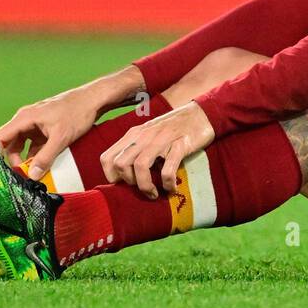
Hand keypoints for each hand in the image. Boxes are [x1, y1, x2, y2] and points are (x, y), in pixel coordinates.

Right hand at [0, 66, 143, 179]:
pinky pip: (34, 144)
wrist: (94, 99)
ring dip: (25, 159)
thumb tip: (32, 176)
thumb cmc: (77, 113)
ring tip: (32, 174)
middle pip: (9, 143)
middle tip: (20, 177)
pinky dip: (36, 155)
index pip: (0, 137)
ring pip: (22, 145)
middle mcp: (26, 120)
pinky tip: (43, 166)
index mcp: (24, 118)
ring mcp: (35, 124)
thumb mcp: (61, 138)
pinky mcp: (44, 128)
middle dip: (12, 160)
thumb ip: (45, 157)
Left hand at [100, 101, 215, 198]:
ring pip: (141, 166)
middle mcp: (144, 136)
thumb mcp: (149, 134)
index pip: (107, 158)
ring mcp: (162, 140)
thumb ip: (136, 149)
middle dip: (129, 183)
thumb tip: (125, 174)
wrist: (201, 114)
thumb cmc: (174, 128)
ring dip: (146, 186)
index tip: (124, 186)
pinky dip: (168, 183)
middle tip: (142, 189)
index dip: (111, 176)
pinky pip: (168, 169)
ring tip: (155, 194)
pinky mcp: (180, 145)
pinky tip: (172, 188)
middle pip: (121, 164)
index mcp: (134, 134)